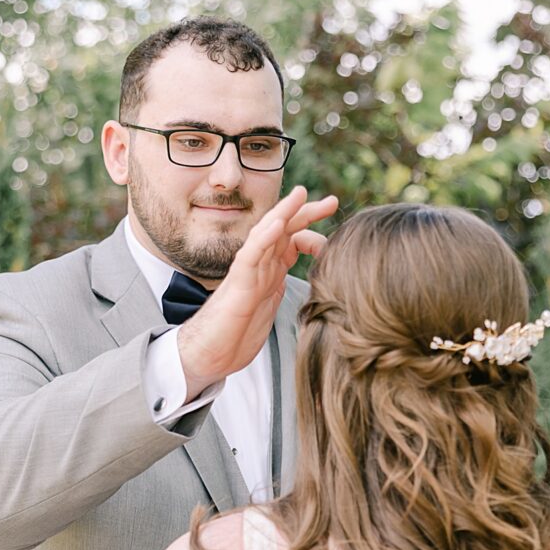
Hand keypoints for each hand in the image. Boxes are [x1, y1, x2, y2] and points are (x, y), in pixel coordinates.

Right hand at [177, 185, 336, 396]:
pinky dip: (265, 237)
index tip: (340, 236)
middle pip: (284, 230)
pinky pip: (251, 254)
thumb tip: (310, 292)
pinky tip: (278, 224)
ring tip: (301, 194)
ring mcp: (248, 272)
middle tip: (332, 202)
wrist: (209, 355)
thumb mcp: (270, 311)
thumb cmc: (236, 337)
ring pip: (266, 234)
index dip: (315, 235)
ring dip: (284, 212)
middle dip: (307, 213)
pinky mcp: (238, 283)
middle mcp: (260, 267)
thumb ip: (284, 294)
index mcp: (270, 272)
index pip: (293, 243)